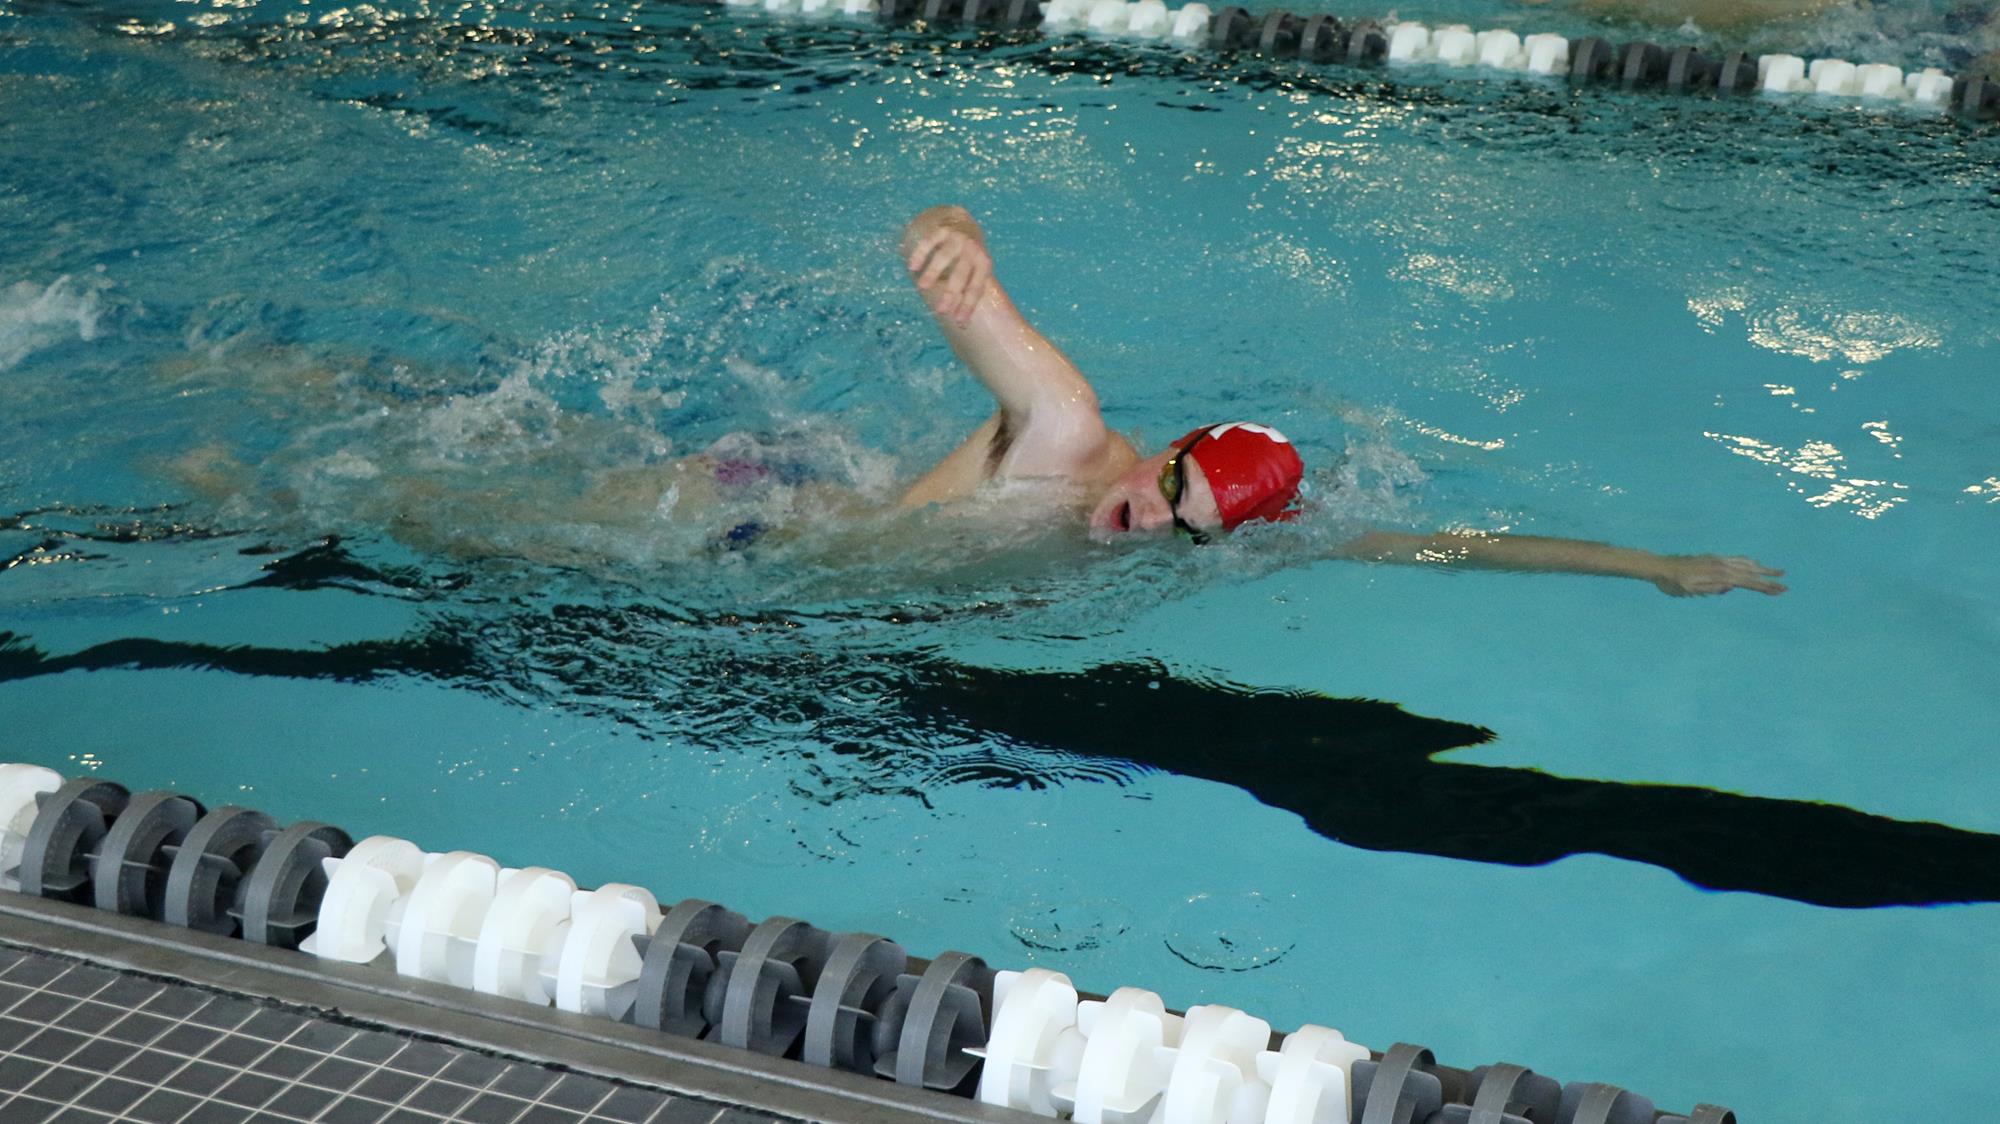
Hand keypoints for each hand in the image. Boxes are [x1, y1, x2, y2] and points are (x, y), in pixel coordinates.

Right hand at [906, 226, 990, 327]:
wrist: (965, 222)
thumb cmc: (969, 256)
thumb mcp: (975, 270)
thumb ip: (967, 290)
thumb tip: (960, 324)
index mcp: (984, 264)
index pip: (976, 288)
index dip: (968, 306)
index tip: (959, 323)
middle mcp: (973, 250)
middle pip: (961, 274)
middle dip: (951, 294)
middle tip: (940, 311)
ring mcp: (958, 238)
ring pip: (945, 256)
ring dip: (933, 272)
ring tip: (922, 287)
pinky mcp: (943, 229)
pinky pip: (930, 241)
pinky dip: (921, 253)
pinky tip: (912, 266)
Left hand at [1650, 554, 1786, 596]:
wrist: (1660, 567)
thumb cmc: (1672, 582)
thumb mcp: (1689, 590)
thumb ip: (1709, 588)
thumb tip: (1731, 587)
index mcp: (1717, 574)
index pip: (1746, 582)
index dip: (1763, 587)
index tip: (1779, 591)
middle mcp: (1720, 565)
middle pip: (1750, 572)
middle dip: (1768, 579)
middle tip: (1785, 586)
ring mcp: (1717, 560)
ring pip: (1745, 564)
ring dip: (1762, 569)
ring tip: (1778, 572)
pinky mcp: (1713, 559)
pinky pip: (1736, 559)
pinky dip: (1749, 562)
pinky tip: (1753, 564)